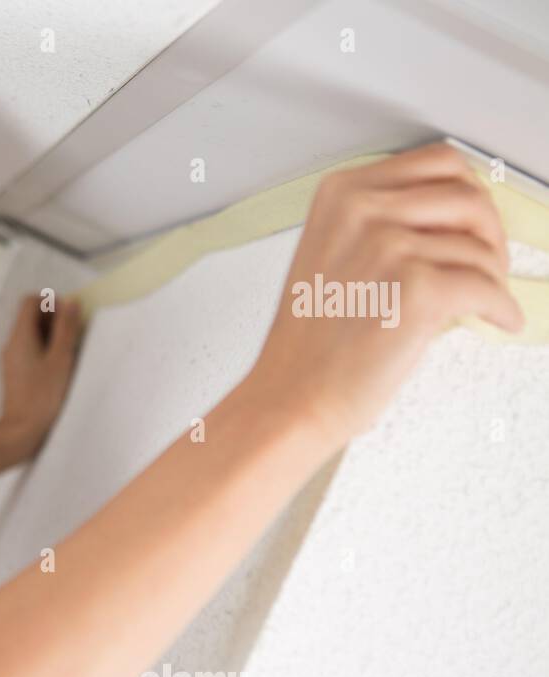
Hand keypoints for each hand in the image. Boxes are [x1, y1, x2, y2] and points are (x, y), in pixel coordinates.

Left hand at [0, 292, 82, 459]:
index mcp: (20, 336)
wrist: (21, 430)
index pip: (31, 302)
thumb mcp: (60, 359)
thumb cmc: (42, 396)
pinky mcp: (15, 372)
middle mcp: (12, 344)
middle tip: (72, 335)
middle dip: (53, 318)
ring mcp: (12, 358)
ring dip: (50, 335)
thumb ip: (66, 329)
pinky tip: (58, 366)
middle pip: (30, 316)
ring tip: (68, 352)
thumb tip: (71, 303)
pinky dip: (44, 349)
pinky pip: (29, 350)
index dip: (52, 303)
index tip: (69, 318)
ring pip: (30, 333)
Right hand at [246, 142, 523, 447]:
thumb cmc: (312, 341)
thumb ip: (382, 221)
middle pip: (469, 197)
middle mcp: (364, 209)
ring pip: (481, 248)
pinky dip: (501, 309)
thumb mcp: (332, 252)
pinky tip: (496, 319)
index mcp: (341, 193)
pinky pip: (490, 289)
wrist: (293, 395)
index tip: (471, 225)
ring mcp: (390, 245)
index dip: (467, 195)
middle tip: (487, 265)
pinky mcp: (419, 287)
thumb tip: (456, 219)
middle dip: (489, 234)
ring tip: (478, 304)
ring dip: (492, 280)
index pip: (438, 162)